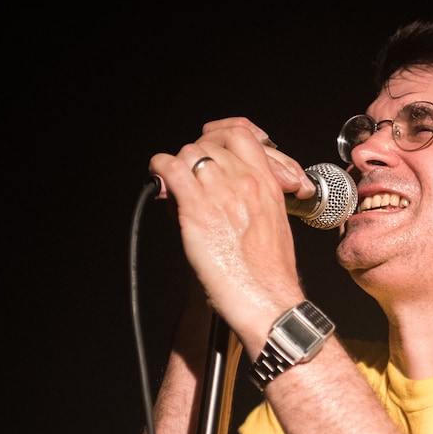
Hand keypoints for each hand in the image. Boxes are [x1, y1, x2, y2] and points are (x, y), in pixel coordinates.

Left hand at [148, 118, 313, 351]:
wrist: (266, 298)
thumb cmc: (270, 274)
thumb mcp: (274, 225)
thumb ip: (254, 201)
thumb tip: (225, 192)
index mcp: (266, 184)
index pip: (242, 136)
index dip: (221, 135)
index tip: (211, 145)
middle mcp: (245, 181)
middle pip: (211, 144)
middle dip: (196, 156)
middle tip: (188, 176)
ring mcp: (220, 191)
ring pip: (190, 153)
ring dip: (179, 165)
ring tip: (175, 183)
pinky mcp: (197, 208)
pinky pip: (171, 169)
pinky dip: (160, 167)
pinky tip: (158, 176)